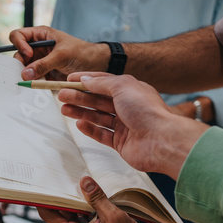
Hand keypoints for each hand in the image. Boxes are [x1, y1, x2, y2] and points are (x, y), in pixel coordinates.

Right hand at [7, 26, 107, 81]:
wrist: (95, 65)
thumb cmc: (81, 53)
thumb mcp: (62, 55)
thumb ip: (43, 64)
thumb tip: (25, 74)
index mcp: (40, 35)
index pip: (18, 36)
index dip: (19, 44)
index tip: (28, 54)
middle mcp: (37, 48)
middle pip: (18, 55)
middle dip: (21, 64)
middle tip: (27, 74)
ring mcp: (40, 61)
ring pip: (24, 69)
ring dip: (27, 76)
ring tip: (35, 81)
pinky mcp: (43, 74)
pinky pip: (32, 79)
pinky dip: (33, 83)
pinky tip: (39, 86)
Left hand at [39, 177, 149, 222]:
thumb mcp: (113, 217)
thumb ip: (97, 198)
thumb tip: (84, 182)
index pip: (49, 215)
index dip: (44, 199)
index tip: (43, 183)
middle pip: (59, 213)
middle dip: (60, 195)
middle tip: (61, 176)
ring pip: (72, 214)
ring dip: (74, 200)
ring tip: (76, 181)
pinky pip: (82, 217)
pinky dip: (84, 206)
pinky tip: (90, 195)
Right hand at [57, 73, 209, 179]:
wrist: (161, 140)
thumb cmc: (148, 111)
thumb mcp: (122, 86)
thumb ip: (102, 83)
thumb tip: (87, 80)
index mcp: (131, 90)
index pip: (104, 82)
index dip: (86, 80)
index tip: (69, 79)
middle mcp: (128, 107)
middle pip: (98, 100)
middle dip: (79, 97)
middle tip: (61, 95)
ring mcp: (125, 125)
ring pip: (98, 117)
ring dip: (80, 112)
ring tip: (64, 109)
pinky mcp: (122, 143)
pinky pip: (102, 135)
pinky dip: (90, 129)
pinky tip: (79, 124)